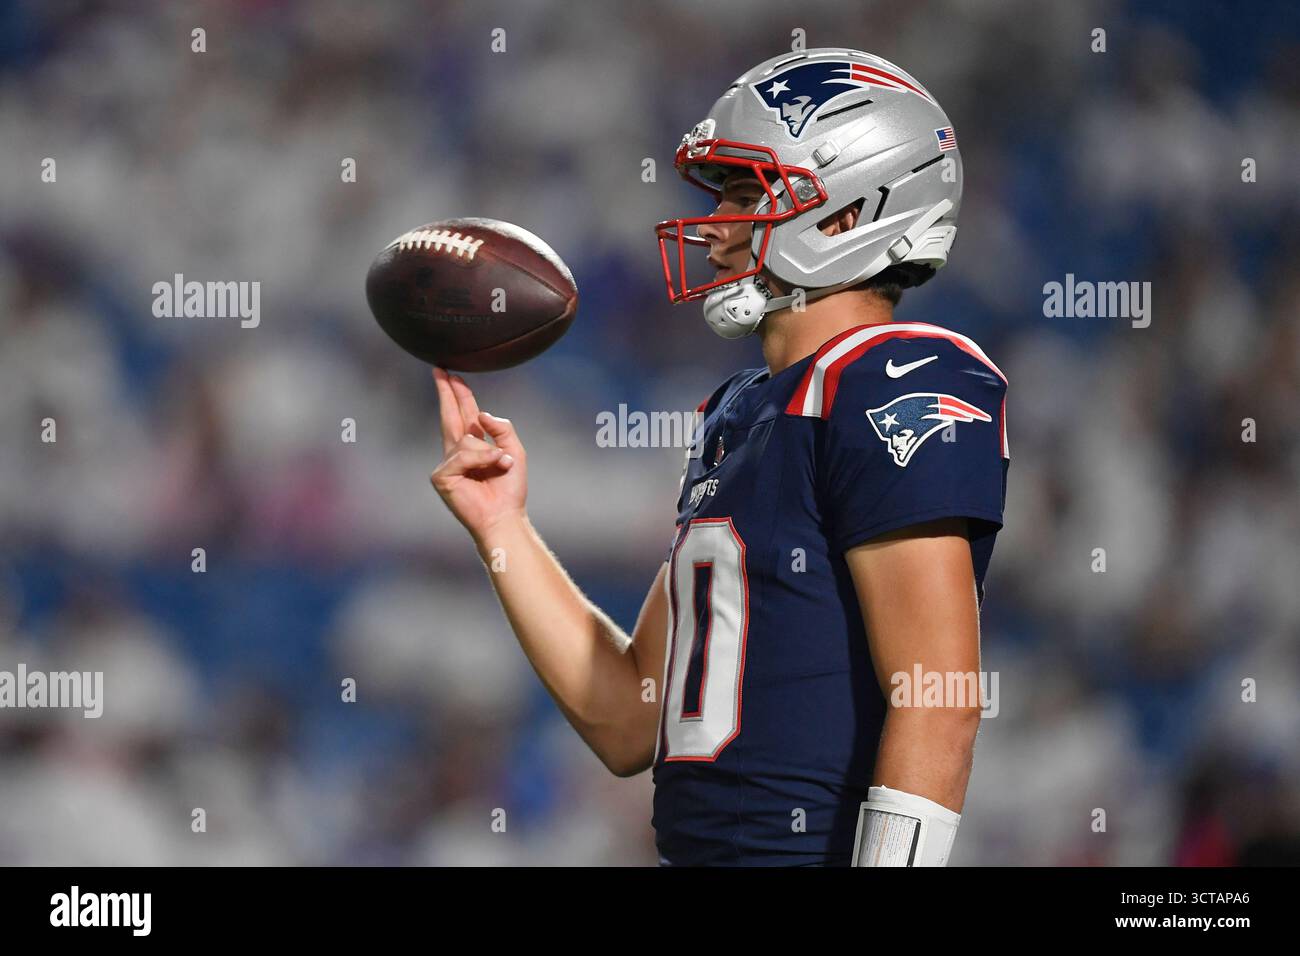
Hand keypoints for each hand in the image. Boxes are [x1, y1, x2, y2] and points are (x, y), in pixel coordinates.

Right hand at [430, 367, 526, 542]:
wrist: (504, 516)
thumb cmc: (509, 488)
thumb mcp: (515, 451)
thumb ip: (501, 428)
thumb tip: (480, 414)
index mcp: (473, 445)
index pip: (464, 414)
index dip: (458, 394)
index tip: (450, 375)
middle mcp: (457, 452)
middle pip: (450, 415)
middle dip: (447, 392)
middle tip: (440, 369)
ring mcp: (448, 464)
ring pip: (467, 439)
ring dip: (490, 452)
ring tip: (503, 466)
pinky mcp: (442, 476)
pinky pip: (463, 455)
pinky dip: (481, 459)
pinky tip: (492, 468)